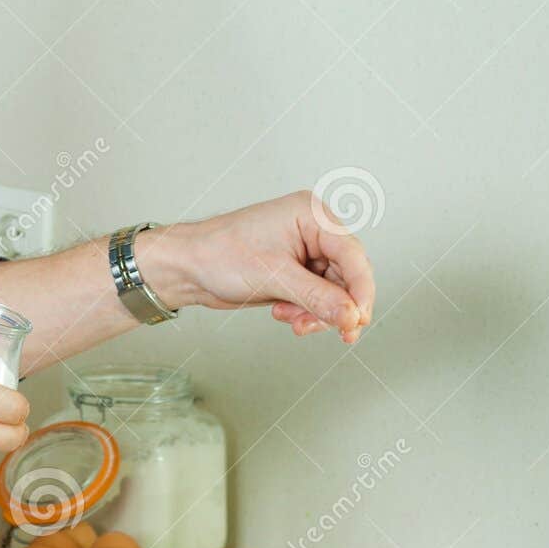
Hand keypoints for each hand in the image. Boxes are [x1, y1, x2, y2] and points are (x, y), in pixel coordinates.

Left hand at [134, 190, 374, 343]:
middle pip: (347, 276)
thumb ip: (317, 297)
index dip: (361, 289)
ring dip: (318, 313)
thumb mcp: (273, 276)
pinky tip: (285, 315)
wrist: (187, 267)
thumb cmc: (218, 254)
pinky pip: (317, 298)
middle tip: (335, 332)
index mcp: (311, 215)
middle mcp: (313, 230)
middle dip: (336, 307)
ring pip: (333, 292)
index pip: (352, 254)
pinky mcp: (295, 272)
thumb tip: (351, 315)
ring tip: (292, 321)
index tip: (359, 318)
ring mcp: (305, 252)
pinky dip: (307, 312)